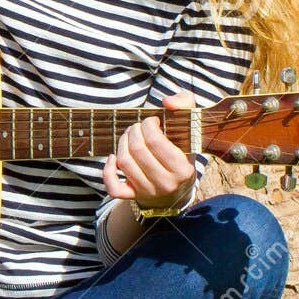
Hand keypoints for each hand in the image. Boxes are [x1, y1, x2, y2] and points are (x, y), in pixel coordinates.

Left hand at [101, 91, 196, 208]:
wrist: (178, 187)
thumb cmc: (182, 151)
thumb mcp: (191, 127)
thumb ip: (185, 104)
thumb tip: (167, 102)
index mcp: (182, 169)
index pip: (155, 141)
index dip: (148, 125)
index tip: (152, 121)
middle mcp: (166, 183)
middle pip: (137, 150)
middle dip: (134, 131)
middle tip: (138, 127)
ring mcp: (149, 191)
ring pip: (125, 163)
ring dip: (122, 143)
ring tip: (129, 136)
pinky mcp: (134, 196)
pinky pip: (114, 188)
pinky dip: (108, 172)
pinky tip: (112, 158)